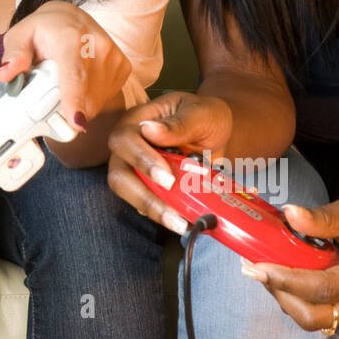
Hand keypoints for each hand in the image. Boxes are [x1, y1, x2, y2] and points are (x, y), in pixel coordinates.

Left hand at [0, 0, 128, 133]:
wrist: (71, 17)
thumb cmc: (45, 29)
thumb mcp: (20, 35)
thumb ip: (13, 54)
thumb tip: (6, 74)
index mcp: (72, 37)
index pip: (76, 74)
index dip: (75, 100)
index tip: (76, 123)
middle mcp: (99, 46)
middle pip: (87, 96)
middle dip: (67, 112)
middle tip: (50, 107)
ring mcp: (114, 57)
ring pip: (97, 102)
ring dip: (79, 107)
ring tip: (64, 89)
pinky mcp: (123, 67)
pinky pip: (105, 99)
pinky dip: (90, 101)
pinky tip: (79, 87)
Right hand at [106, 90, 232, 233]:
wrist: (218, 133)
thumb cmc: (205, 116)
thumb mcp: (199, 114)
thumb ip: (178, 124)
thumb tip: (148, 129)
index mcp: (136, 121)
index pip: (125, 140)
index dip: (142, 161)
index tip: (168, 179)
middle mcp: (130, 147)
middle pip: (119, 175)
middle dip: (144, 196)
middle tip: (173, 213)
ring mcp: (136, 169)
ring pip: (130, 195)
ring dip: (155, 211)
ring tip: (181, 223)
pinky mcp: (148, 188)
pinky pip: (148, 206)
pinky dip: (165, 216)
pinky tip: (185, 222)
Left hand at [242, 196, 338, 329]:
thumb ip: (324, 216)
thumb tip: (290, 214)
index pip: (326, 287)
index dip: (288, 280)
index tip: (259, 267)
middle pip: (318, 315)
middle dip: (280, 295)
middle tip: (255, 270)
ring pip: (318, 320)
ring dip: (287, 299)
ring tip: (269, 270)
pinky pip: (324, 317)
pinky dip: (300, 301)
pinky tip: (288, 278)